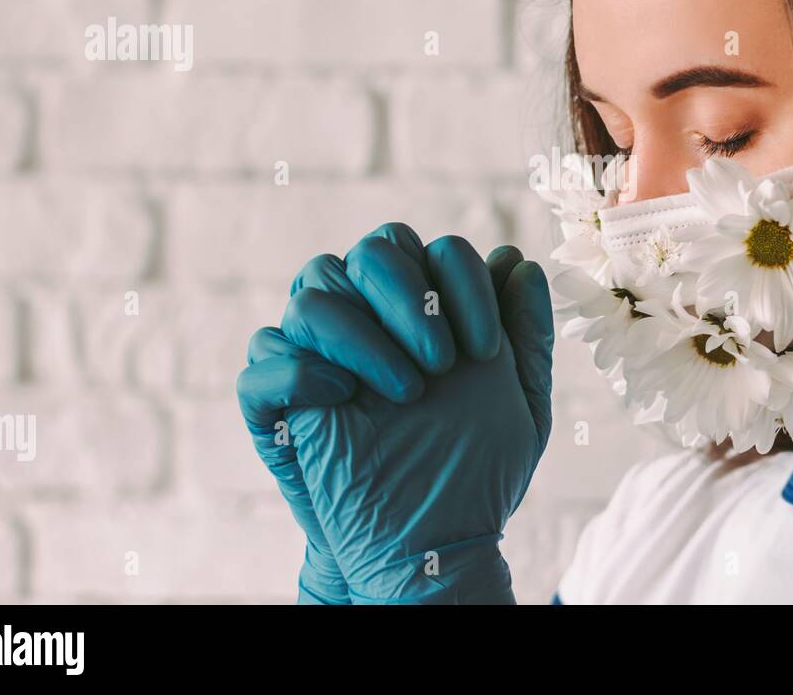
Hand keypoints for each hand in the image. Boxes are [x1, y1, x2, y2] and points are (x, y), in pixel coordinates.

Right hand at [286, 236, 552, 603]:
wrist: (427, 545)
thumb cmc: (475, 469)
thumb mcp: (522, 405)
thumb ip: (526, 333)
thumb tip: (516, 258)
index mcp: (423, 307)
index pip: (431, 248)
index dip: (462, 284)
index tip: (487, 351)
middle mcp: (368, 314)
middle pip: (373, 250)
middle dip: (411, 297)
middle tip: (444, 363)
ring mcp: (316, 349)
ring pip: (315, 286)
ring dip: (364, 332)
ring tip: (409, 392)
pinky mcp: (273, 398)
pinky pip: (266, 355)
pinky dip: (303, 366)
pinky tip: (345, 396)